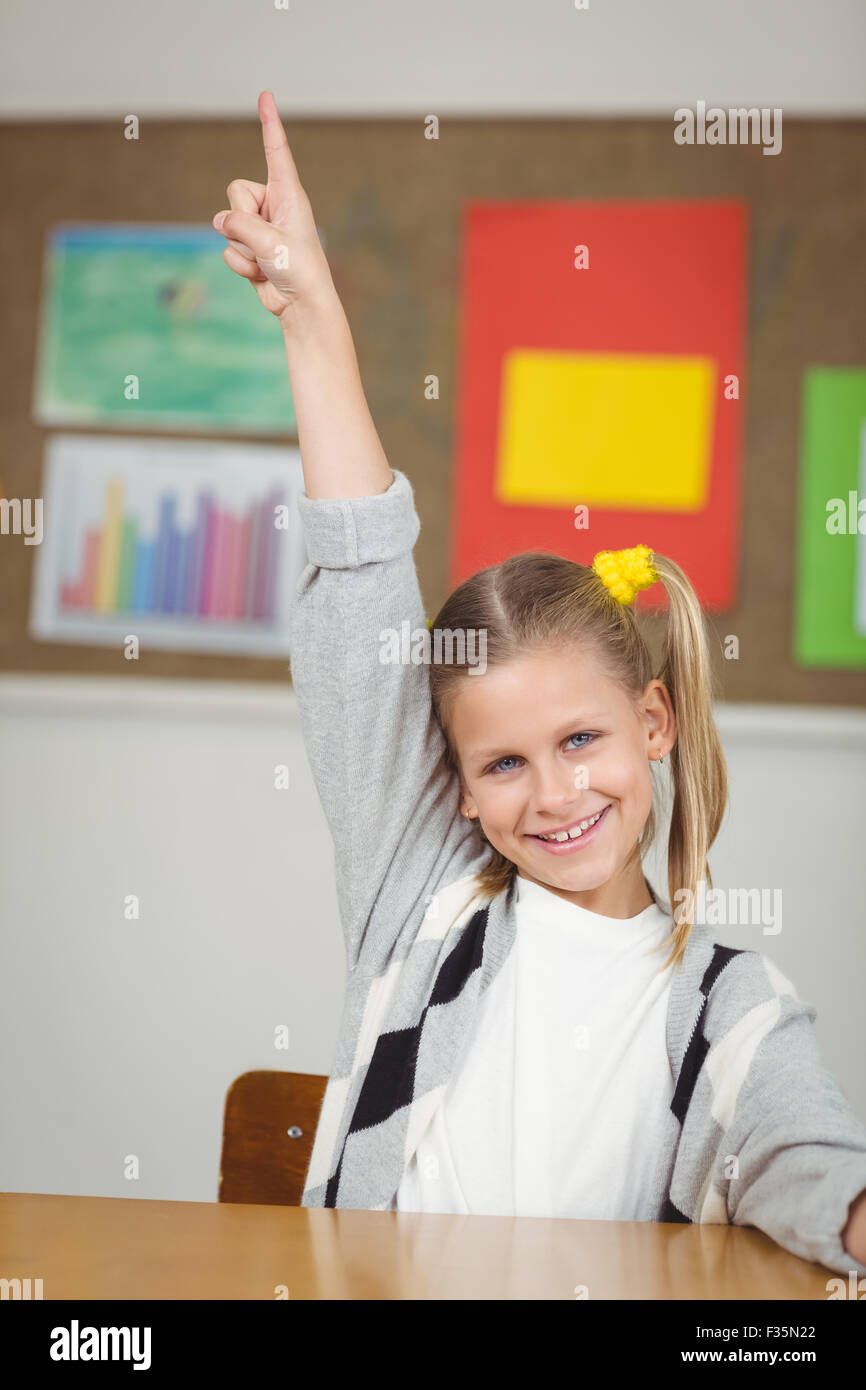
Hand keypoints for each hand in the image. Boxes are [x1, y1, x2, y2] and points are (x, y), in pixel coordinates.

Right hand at [212, 90, 333, 324]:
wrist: (301, 306)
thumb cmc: (299, 270)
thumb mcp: (271, 242)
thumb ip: (241, 225)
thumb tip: (220, 222)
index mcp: (288, 193)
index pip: (276, 151)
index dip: (269, 123)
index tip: (266, 95)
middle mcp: (274, 204)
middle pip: (235, 191)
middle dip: (243, 219)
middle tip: (267, 241)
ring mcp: (260, 226)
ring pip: (228, 224)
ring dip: (244, 249)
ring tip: (268, 261)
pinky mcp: (250, 247)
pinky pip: (228, 248)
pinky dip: (241, 265)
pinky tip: (262, 273)